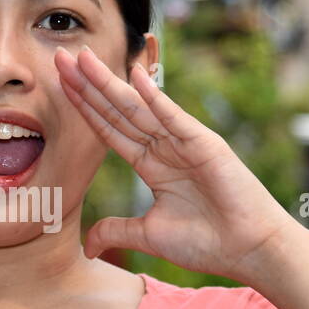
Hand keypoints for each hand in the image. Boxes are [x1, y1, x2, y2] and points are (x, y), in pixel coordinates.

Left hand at [54, 45, 297, 284]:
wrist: (249, 251)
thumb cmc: (207, 243)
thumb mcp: (149, 235)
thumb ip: (117, 231)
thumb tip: (88, 246)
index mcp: (151, 165)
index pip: (109, 129)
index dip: (84, 106)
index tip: (60, 84)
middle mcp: (165, 147)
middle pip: (118, 110)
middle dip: (89, 85)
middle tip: (61, 58)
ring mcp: (184, 142)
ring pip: (138, 108)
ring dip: (110, 83)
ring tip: (84, 58)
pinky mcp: (205, 144)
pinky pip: (174, 118)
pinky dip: (156, 97)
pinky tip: (135, 75)